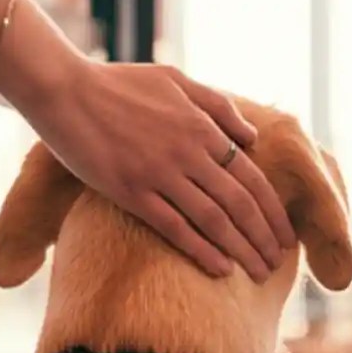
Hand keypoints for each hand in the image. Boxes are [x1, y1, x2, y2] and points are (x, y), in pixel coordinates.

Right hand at [18, 59, 294, 281]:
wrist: (65, 90)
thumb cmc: (120, 83)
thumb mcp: (176, 79)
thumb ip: (218, 106)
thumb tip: (253, 138)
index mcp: (202, 127)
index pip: (252, 178)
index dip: (274, 212)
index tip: (287, 237)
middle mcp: (188, 153)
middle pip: (240, 204)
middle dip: (264, 238)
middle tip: (277, 264)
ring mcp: (159, 174)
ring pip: (214, 220)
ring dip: (241, 250)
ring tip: (258, 273)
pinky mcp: (130, 192)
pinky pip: (174, 228)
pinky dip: (202, 250)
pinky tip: (220, 269)